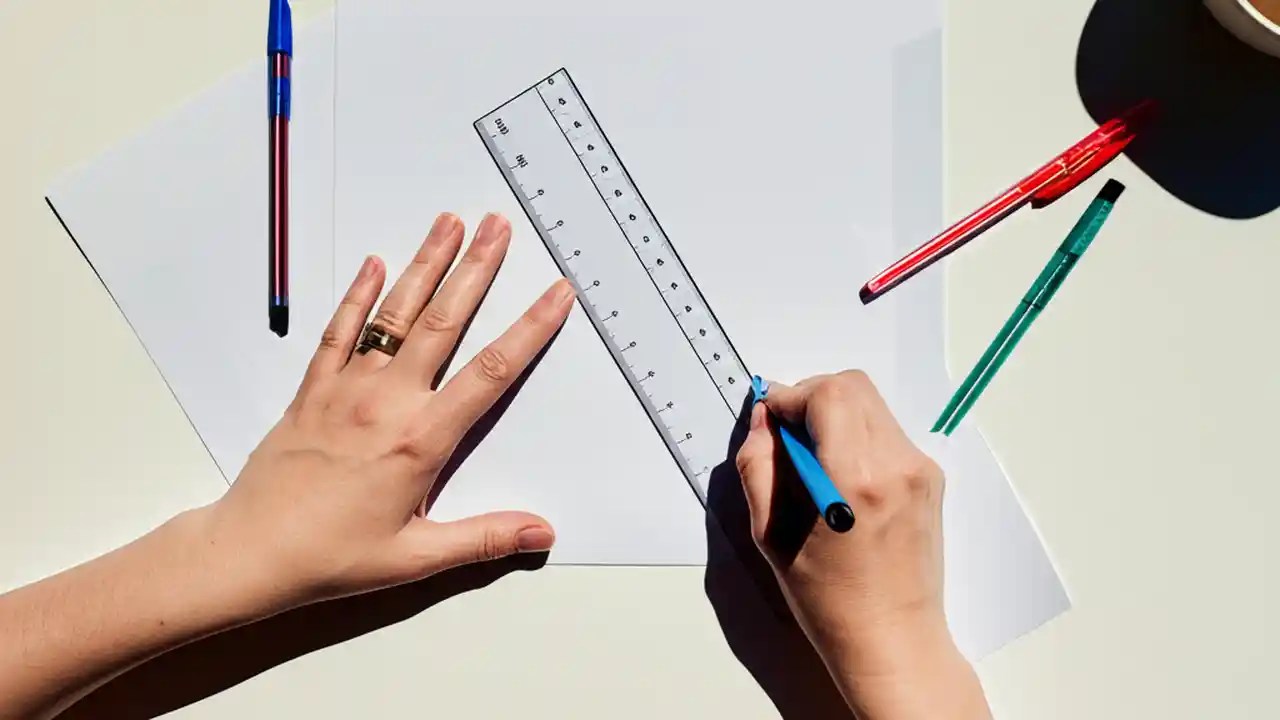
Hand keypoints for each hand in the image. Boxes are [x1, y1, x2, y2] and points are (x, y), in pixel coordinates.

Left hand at [209, 212, 574, 608]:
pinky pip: (339, 331)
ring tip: (448, 223)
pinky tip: (373, 264)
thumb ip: (483, 538)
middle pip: (443, 321)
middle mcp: (386, 402)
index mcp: (419, 440)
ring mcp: (346, 389)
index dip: (529, 329)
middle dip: (476, 269)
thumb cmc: (331, 557)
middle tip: (498, 226)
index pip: (489, 373)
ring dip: (424, 265)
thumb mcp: (416, 556)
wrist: (250, 552)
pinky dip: (358, 295)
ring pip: (394, 314)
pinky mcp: (312, 390)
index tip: (554, 293)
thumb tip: (541, 532)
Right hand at [735, 371, 989, 718]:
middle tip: (787, 436)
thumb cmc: (827, 601)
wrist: (893, 640)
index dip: (791, 397)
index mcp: (856, 480)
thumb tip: (761, 420)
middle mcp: (898, 464)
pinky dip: (856, 435)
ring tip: (812, 461)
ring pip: (870, 405)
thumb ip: (758, 466)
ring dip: (834, 415)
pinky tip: (839, 478)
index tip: (770, 420)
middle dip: (812, 398)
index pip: (828, 395)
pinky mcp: (930, 478)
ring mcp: (921, 469)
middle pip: (853, 386)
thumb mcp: (771, 535)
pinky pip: (886, 432)